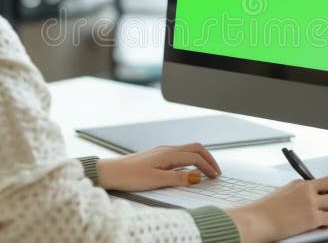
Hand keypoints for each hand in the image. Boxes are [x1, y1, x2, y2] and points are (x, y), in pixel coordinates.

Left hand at [97, 142, 221, 190]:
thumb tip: (197, 177)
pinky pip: (180, 153)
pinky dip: (191, 158)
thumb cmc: (130, 176)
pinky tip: (190, 168)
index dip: (208, 167)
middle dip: (209, 158)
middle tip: (216, 171)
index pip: (196, 158)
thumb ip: (178, 178)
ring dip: (201, 157)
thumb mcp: (156, 180)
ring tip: (207, 169)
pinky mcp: (157, 155)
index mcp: (169, 154)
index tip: (215, 177)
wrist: (111, 172)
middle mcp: (167, 149)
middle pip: (195, 148)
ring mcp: (162, 150)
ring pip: (188, 149)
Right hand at [226, 175, 327, 242]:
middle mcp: (306, 189)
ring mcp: (310, 202)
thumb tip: (305, 203)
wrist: (256, 220)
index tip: (321, 199)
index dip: (323, 192)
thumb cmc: (262, 212)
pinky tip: (321, 226)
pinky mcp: (312, 217)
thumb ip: (296, 195)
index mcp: (297, 184)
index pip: (320, 181)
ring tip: (326, 218)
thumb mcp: (281, 195)